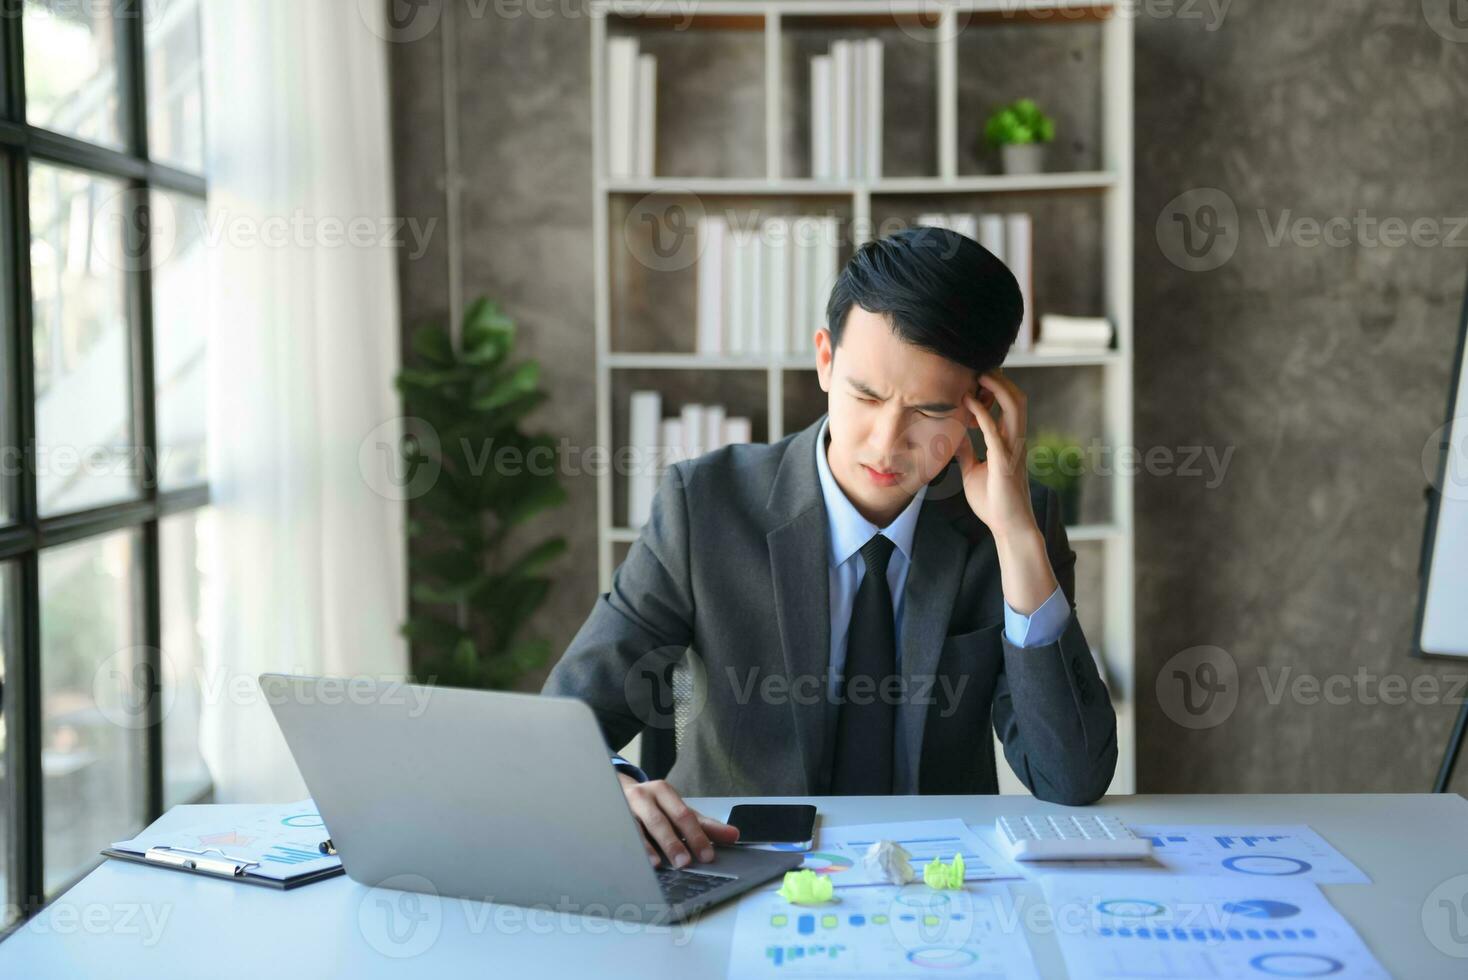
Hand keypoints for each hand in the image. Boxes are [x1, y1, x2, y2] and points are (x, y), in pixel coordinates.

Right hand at [618, 772, 739, 867]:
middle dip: (674, 842)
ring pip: (638, 827)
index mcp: (664, 792)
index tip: (708, 856)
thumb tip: (734, 835)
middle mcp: (645, 797)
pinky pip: (621, 835)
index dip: (697, 836)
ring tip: (658, 864)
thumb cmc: (654, 805)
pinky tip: (637, 860)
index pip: (684, 815)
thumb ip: (706, 825)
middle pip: (661, 820)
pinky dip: (631, 848)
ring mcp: (626, 808)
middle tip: (686, 862)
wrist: (617, 791)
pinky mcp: (612, 820)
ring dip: (649, 847)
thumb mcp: (679, 812)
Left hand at [955, 370, 1037, 541]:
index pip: (1008, 404)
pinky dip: (983, 413)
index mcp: (1009, 441)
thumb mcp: (973, 470)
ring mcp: (1013, 449)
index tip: (974, 376)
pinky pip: (996, 431)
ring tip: (978, 374)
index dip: (996, 386)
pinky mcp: (1005, 462)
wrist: (1008, 527)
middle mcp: (1015, 440)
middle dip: (1000, 379)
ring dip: (997, 387)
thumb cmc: (993, 501)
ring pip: (1015, 407)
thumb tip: (954, 438)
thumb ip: (967, 452)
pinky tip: (968, 401)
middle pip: (1016, 398)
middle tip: (977, 366)